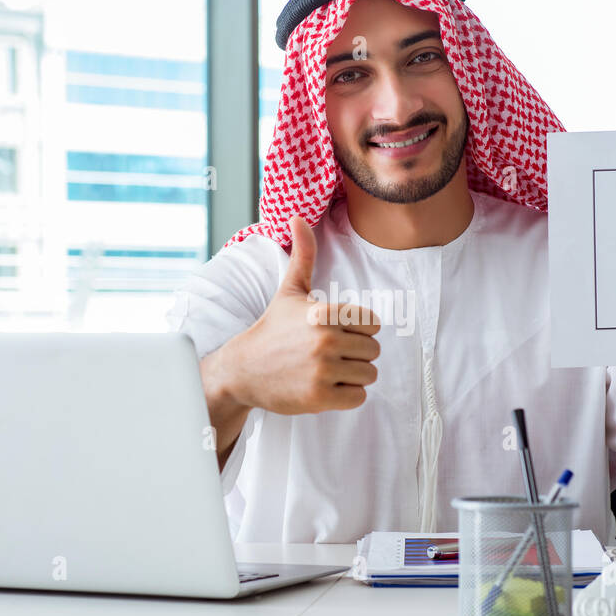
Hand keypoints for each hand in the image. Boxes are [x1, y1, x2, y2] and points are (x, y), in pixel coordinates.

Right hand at [221, 216, 380, 413]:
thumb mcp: (289, 290)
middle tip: (329, 354)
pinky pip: (359, 398)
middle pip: (373, 350)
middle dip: (356, 354)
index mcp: (325, 312)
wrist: (242, 369)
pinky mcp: (319, 398)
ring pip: (369, 375)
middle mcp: (325, 340)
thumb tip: (297, 217)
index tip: (335, 333)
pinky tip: (325, 386)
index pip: (373, 323)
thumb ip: (303, 255)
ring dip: (353, 375)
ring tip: (327, 370)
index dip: (357, 330)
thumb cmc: (273, 328)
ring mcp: (322, 371)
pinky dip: (347, 395)